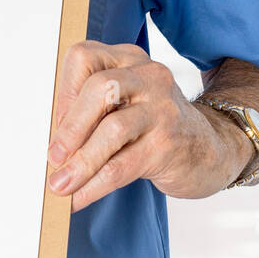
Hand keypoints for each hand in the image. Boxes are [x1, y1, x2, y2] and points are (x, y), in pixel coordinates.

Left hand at [46, 41, 252, 211]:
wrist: (209, 149)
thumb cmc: (152, 126)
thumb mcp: (121, 105)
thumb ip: (88, 113)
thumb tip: (50, 145)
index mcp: (128, 60)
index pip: (84, 58)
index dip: (63, 94)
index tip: (54, 127)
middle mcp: (149, 76)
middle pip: (100, 89)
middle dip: (70, 128)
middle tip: (52, 158)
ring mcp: (163, 109)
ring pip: (112, 130)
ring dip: (80, 163)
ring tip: (60, 185)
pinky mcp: (168, 144)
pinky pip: (122, 166)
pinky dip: (94, 186)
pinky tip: (78, 198)